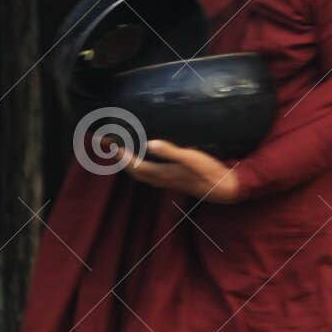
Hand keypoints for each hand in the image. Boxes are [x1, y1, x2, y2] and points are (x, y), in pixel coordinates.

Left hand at [119, 139, 243, 203]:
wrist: (224, 188)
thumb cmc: (209, 172)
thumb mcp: (191, 159)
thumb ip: (170, 152)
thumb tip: (149, 143)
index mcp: (162, 173)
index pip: (135, 165)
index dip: (120, 155)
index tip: (108, 144)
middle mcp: (161, 179)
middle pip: (134, 171)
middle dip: (119, 159)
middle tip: (108, 146)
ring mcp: (167, 181)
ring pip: (141, 174)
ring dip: (129, 163)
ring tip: (120, 151)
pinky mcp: (173, 179)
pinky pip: (149, 173)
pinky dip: (140, 165)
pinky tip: (144, 158)